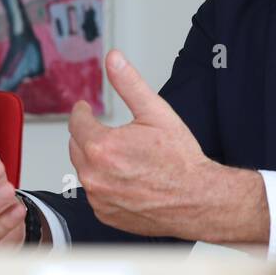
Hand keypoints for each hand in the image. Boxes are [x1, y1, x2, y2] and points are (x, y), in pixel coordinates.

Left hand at [69, 50, 266, 241]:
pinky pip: (95, 193)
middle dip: (89, 135)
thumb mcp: (156, 112)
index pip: (76, 122)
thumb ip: (129, 84)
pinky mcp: (105, 214)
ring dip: (96, 160)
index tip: (86, 108)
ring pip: (85, 170)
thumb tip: (113, 59)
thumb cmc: (180, 159)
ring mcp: (98, 198)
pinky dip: (104, 184)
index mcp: (101, 146)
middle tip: (109, 131)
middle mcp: (94, 175)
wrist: (198, 199)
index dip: (82, 111)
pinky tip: (126, 178)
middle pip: (76, 146)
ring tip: (123, 156)